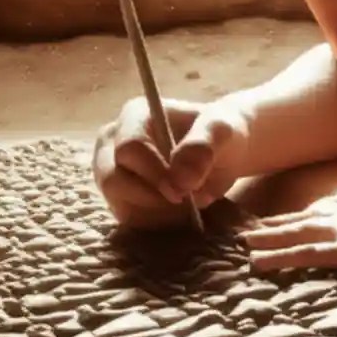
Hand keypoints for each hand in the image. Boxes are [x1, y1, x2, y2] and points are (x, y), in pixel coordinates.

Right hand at [93, 95, 248, 229]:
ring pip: (117, 202)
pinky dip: (154, 221)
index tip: (184, 191)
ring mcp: (111, 168)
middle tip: (186, 201)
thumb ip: (202, 146)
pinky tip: (176, 211)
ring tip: (186, 204)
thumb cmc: (221, 135)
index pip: (128, 149)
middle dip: (151, 198)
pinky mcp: (118, 195)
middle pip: (112, 179)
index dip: (154, 175)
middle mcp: (113, 141)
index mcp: (135, 115)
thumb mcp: (221, 132)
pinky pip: (127, 217)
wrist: (225, 152)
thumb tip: (181, 179)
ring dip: (154, 212)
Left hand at [241, 177, 336, 275]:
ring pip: (296, 232)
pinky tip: (255, 263)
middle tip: (248, 228)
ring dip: (266, 238)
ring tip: (239, 244)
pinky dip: (277, 258)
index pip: (332, 204)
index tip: (287, 216)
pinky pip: (305, 254)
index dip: (307, 213)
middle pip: (306, 215)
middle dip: (276, 223)